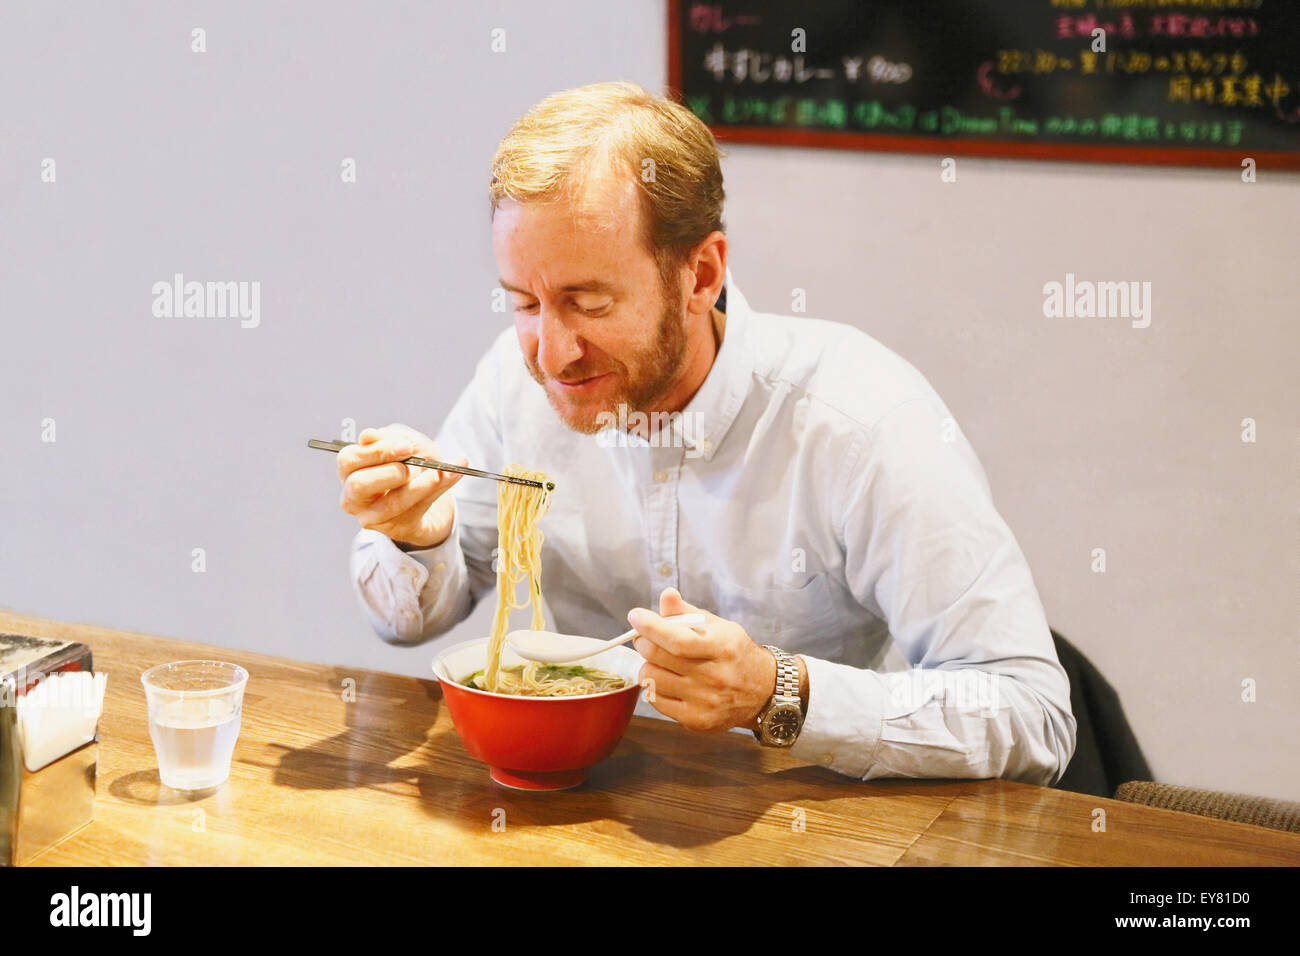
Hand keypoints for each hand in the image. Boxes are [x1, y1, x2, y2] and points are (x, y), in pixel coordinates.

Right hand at [336, 424, 466, 548]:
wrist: (432, 487)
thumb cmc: (410, 461)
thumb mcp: (404, 441)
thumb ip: (389, 437)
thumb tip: (368, 435)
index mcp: (349, 470)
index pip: (349, 460)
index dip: (378, 452)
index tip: (406, 446)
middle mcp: (353, 496)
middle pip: (360, 485)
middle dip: (391, 472)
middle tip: (414, 464)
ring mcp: (372, 517)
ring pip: (393, 503)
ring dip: (421, 485)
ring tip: (440, 471)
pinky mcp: (396, 529)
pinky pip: (418, 510)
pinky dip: (439, 489)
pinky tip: (454, 474)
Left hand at [630, 588, 776, 731]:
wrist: (762, 692)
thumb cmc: (735, 654)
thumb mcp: (719, 627)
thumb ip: (688, 612)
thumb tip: (666, 595)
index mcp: (722, 648)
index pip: (678, 639)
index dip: (651, 627)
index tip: (635, 615)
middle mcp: (714, 677)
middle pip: (659, 657)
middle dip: (644, 642)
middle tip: (647, 638)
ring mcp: (705, 702)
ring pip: (651, 679)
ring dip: (648, 665)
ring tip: (660, 661)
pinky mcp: (696, 721)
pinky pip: (656, 700)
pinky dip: (654, 687)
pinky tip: (667, 680)